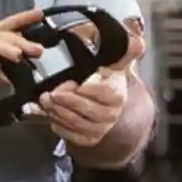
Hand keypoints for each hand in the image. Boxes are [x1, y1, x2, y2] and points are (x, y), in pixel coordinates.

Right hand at [0, 9, 44, 108]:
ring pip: (0, 36)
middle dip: (27, 35)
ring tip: (33, 51)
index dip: (25, 20)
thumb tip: (15, 78)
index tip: (42, 15)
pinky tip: (14, 56)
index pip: (9, 28)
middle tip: (42, 48)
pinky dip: (2, 49)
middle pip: (8, 30)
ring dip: (18, 43)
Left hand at [28, 32, 145, 147]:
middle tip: (50, 93)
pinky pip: (70, 135)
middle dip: (66, 101)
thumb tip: (137, 42)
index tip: (75, 82)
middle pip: (87, 109)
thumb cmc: (107, 79)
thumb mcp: (115, 62)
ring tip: (45, 100)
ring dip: (58, 112)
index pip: (104, 93)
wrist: (108, 104)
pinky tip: (48, 113)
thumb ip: (125, 50)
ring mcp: (100, 128)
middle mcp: (111, 114)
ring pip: (76, 123)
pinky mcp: (88, 139)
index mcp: (117, 94)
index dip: (87, 89)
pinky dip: (57, 124)